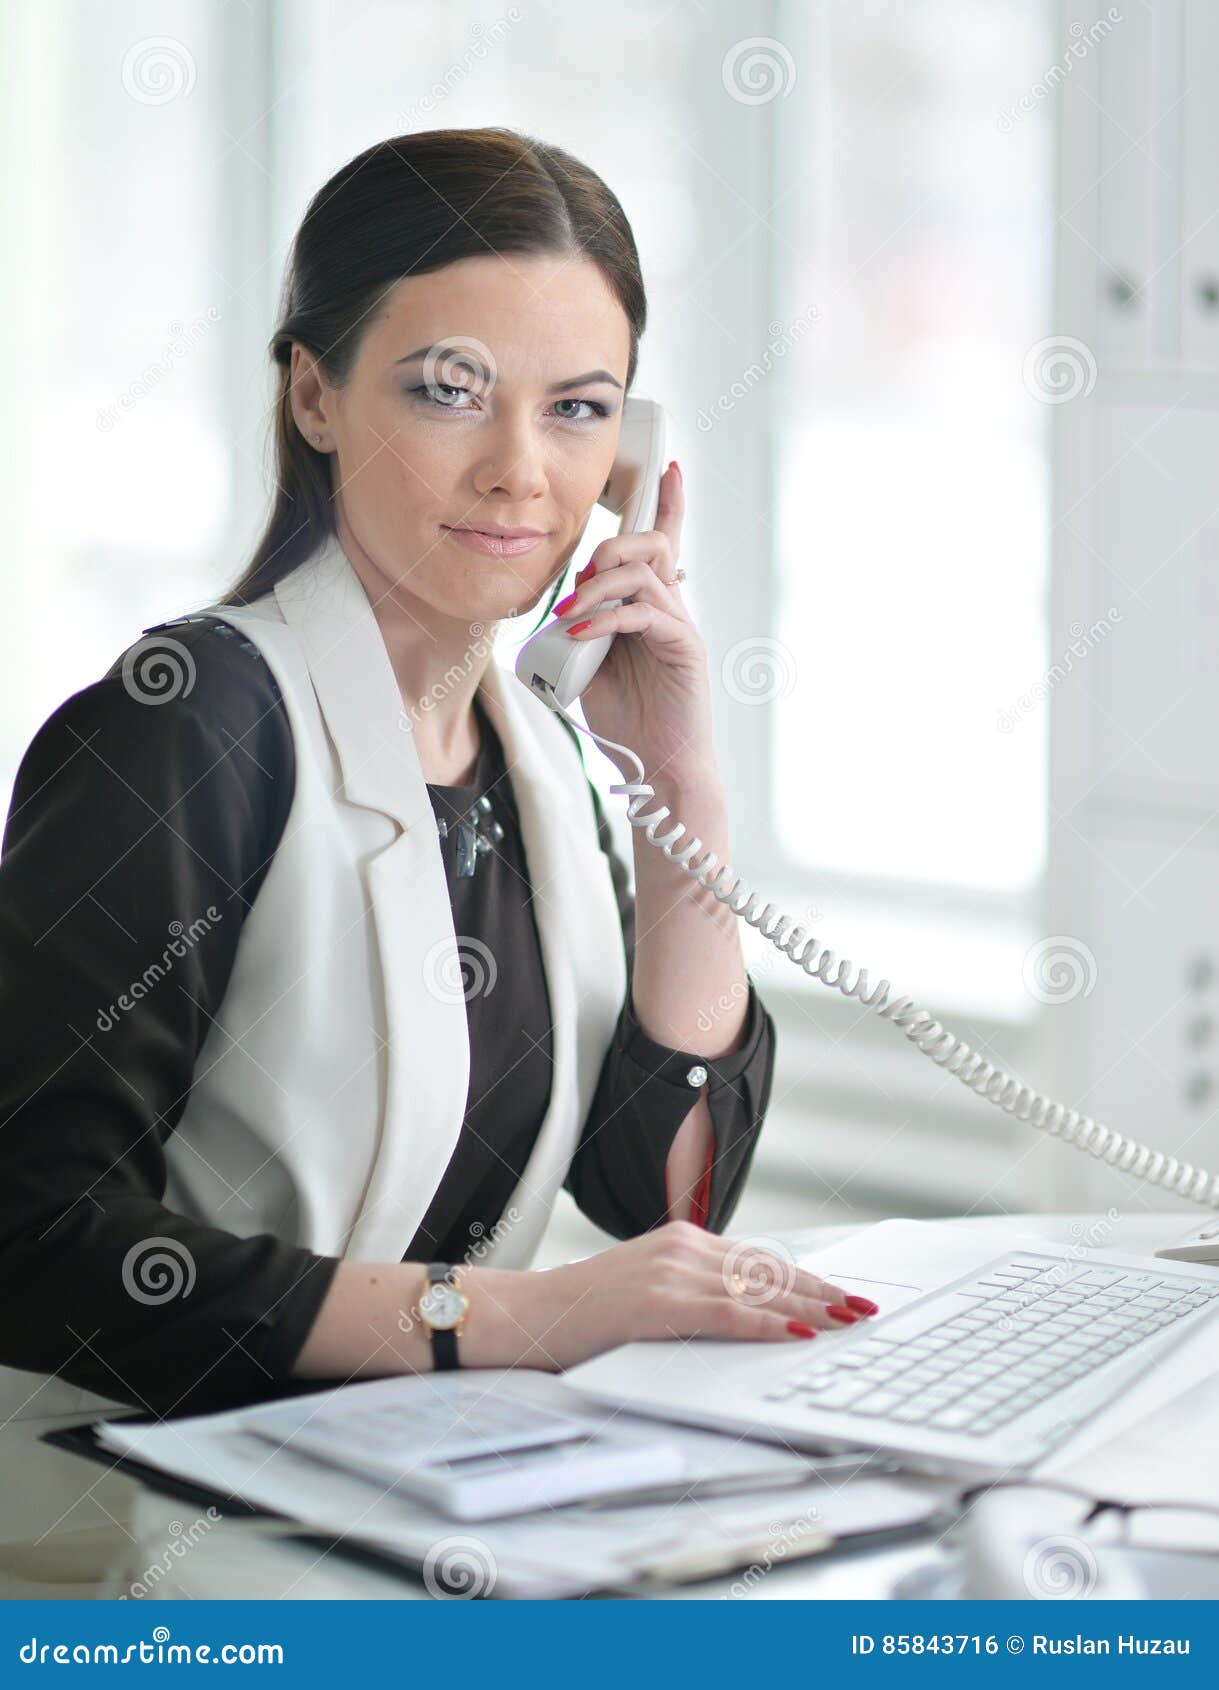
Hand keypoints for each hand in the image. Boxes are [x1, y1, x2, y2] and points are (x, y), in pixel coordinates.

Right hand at [461, 1221, 879, 1372]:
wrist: (522, 1315)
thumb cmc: (582, 1314)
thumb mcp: (647, 1294)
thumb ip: (693, 1296)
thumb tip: (750, 1316)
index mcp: (683, 1243)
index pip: (763, 1261)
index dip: (809, 1279)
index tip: (845, 1295)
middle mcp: (682, 1248)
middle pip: (770, 1272)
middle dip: (822, 1292)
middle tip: (864, 1308)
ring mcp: (669, 1272)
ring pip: (756, 1290)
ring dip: (808, 1308)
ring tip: (846, 1321)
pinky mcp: (655, 1303)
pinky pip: (725, 1314)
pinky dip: (766, 1324)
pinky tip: (797, 1333)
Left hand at [553, 462, 715, 787]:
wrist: (658, 767)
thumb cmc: (626, 718)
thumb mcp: (591, 664)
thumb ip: (583, 628)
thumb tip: (562, 606)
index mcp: (651, 607)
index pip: (664, 545)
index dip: (669, 504)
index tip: (668, 468)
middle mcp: (671, 609)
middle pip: (652, 544)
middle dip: (610, 547)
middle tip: (578, 582)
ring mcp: (680, 626)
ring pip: (647, 571)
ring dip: (599, 584)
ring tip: (571, 613)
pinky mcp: (684, 647)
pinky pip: (644, 612)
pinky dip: (607, 618)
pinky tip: (582, 633)